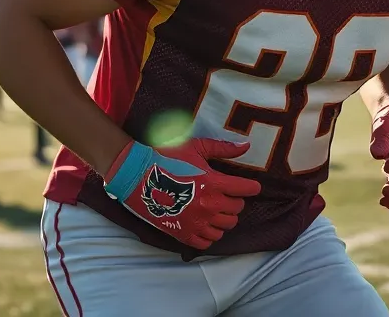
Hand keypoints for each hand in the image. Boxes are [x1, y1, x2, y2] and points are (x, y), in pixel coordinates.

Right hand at [102, 138, 260, 249]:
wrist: (137, 174)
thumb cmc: (166, 156)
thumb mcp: (195, 147)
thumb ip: (222, 148)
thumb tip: (247, 145)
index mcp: (214, 183)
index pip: (245, 190)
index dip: (251, 187)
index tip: (250, 186)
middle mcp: (209, 205)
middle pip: (237, 210)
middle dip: (235, 201)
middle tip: (226, 194)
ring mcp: (197, 222)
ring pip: (225, 227)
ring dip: (224, 218)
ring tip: (216, 209)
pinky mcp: (183, 233)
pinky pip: (207, 242)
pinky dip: (210, 234)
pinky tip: (205, 224)